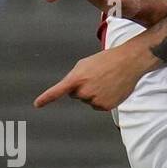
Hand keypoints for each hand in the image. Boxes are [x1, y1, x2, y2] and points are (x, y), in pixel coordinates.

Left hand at [34, 39, 152, 109]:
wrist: (128, 63)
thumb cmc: (106, 60)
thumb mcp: (85, 64)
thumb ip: (75, 77)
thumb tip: (72, 90)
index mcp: (77, 78)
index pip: (58, 90)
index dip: (46, 98)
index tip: (37, 104)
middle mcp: (84, 91)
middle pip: (75, 95)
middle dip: (81, 88)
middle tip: (96, 78)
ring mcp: (95, 100)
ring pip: (87, 101)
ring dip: (93, 94)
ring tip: (105, 82)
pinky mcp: (105, 107)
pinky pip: (98, 105)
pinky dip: (103, 99)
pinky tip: (110, 89)